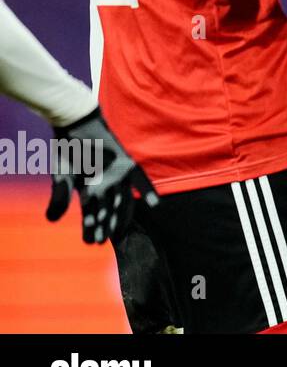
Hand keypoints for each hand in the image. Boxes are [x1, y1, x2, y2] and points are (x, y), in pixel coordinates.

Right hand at [46, 109, 157, 243]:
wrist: (77, 124)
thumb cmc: (68, 151)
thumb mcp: (62, 177)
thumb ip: (59, 198)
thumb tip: (53, 220)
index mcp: (89, 191)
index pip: (91, 214)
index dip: (90, 228)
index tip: (90, 242)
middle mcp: (105, 186)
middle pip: (107, 210)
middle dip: (104, 226)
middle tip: (101, 241)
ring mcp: (117, 176)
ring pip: (120, 201)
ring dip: (118, 215)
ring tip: (115, 232)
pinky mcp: (127, 164)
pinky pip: (140, 180)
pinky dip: (146, 191)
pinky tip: (154, 204)